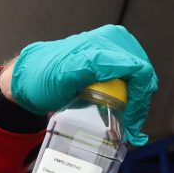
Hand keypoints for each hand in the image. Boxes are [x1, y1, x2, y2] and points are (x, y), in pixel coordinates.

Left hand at [1, 24, 157, 145]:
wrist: (29, 78)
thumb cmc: (42, 79)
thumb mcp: (64, 75)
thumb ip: (93, 67)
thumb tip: (127, 67)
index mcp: (105, 44)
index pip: (140, 72)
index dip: (140, 100)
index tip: (131, 124)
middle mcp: (114, 42)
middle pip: (143, 78)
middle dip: (139, 106)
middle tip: (131, 131)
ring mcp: (115, 48)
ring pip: (141, 80)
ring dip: (137, 104)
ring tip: (128, 126)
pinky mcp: (113, 58)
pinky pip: (132, 79)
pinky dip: (131, 98)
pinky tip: (125, 115)